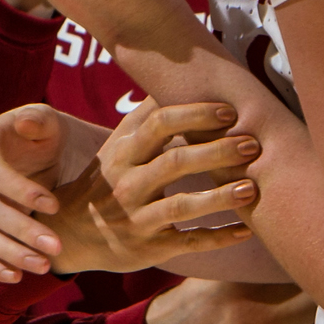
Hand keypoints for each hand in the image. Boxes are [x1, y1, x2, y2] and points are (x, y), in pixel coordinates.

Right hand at [0, 100, 261, 279]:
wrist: (70, 234)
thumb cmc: (107, 179)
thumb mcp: (117, 145)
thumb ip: (145, 114)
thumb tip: (175, 75)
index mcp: (124, 153)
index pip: (159, 124)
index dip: (195, 115)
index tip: (229, 111)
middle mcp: (128, 184)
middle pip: (175, 162)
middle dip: (217, 152)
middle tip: (253, 144)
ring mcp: (138, 219)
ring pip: (182, 206)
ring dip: (220, 196)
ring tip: (252, 187)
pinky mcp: (149, 249)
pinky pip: (188, 243)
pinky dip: (219, 238)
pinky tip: (247, 229)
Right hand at [0, 103, 110, 281]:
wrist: (51, 153)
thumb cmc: (50, 134)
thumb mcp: (50, 121)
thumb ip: (39, 119)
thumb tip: (23, 123)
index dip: (21, 191)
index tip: (55, 206)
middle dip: (22, 230)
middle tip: (56, 247)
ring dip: (12, 253)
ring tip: (44, 265)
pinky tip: (16, 276)